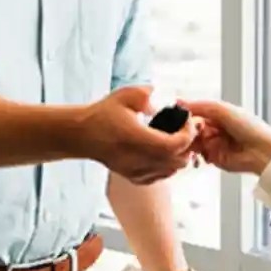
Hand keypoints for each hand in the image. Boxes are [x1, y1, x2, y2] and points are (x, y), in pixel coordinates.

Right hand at [77, 86, 196, 183]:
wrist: (83, 135)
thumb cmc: (103, 114)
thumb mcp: (125, 95)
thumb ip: (146, 94)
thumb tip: (162, 97)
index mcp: (137, 138)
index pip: (174, 144)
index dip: (187, 133)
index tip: (186, 120)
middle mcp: (138, 159)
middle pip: (178, 161)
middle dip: (187, 145)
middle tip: (185, 129)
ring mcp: (136, 171)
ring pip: (172, 170)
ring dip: (179, 155)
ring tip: (176, 139)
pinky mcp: (134, 177)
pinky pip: (161, 176)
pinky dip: (168, 165)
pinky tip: (163, 151)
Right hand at [179, 100, 270, 175]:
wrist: (262, 151)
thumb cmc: (249, 127)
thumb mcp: (223, 110)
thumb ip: (200, 106)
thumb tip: (179, 102)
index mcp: (217, 114)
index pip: (194, 113)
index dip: (186, 116)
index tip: (178, 117)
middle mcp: (214, 128)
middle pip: (191, 129)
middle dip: (188, 130)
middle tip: (186, 132)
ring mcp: (214, 143)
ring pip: (193, 142)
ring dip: (190, 142)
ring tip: (192, 142)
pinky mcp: (215, 158)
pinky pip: (199, 155)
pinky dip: (196, 154)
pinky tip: (198, 152)